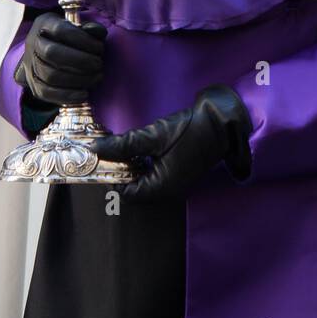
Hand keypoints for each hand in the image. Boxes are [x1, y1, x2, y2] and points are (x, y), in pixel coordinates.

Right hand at [15, 12, 106, 106]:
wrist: (44, 55)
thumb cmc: (68, 39)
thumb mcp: (78, 28)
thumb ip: (90, 30)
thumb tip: (98, 32)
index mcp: (44, 24)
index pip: (60, 30)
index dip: (81, 39)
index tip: (99, 47)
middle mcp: (33, 44)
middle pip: (52, 53)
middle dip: (80, 60)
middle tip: (99, 64)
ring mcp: (30, 66)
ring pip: (50, 75)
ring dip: (77, 79)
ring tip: (96, 77)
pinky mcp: (33, 86)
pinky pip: (47, 93)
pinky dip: (67, 95)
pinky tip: (84, 94)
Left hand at [90, 85, 252, 199]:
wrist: (220, 124)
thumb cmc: (188, 132)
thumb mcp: (153, 136)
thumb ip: (123, 145)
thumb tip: (96, 150)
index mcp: (161, 188)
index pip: (127, 193)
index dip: (113, 176)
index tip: (102, 158)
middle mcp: (167, 191)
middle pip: (134, 187)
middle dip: (121, 169)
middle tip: (109, 149)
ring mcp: (174, 183)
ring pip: (143, 179)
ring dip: (131, 164)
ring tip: (122, 145)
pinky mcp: (178, 173)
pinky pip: (153, 173)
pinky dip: (143, 162)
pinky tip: (140, 146)